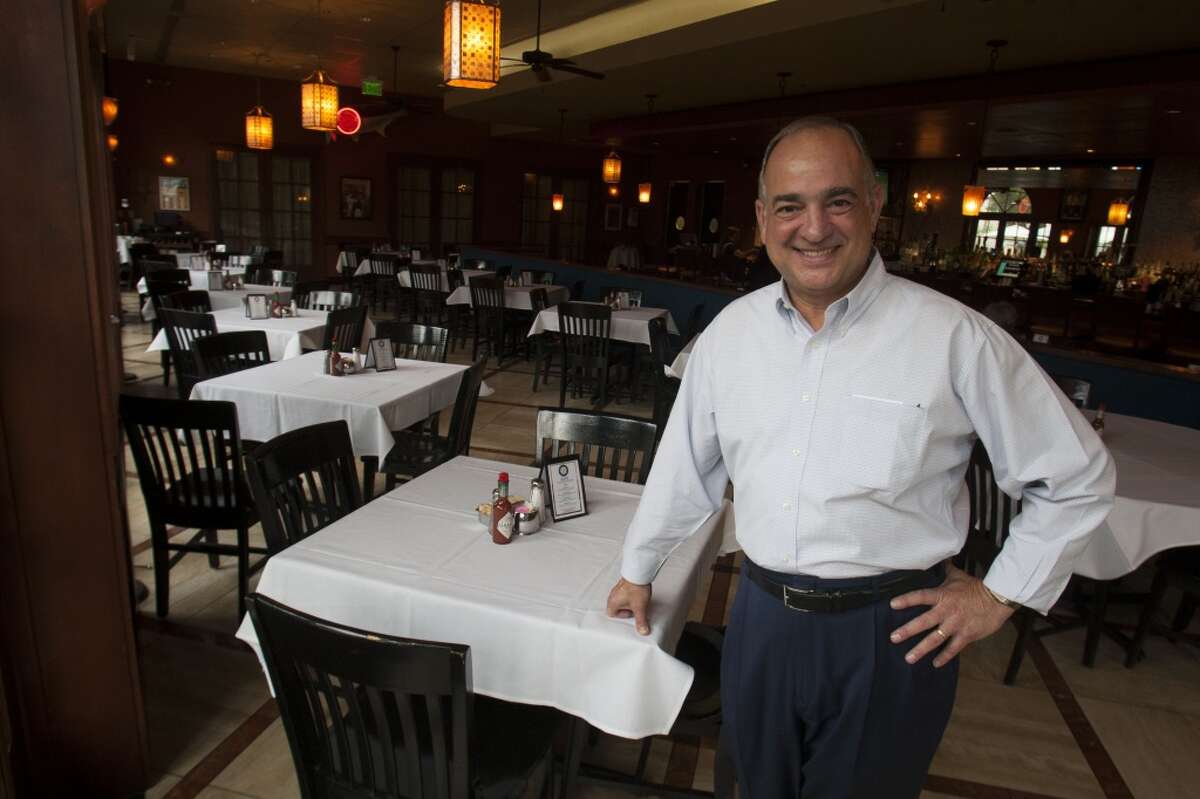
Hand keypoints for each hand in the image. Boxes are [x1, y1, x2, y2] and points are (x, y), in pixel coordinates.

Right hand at [606, 578, 651, 634]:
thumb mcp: (639, 608)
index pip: (611, 614)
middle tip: (635, 607)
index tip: (631, 613)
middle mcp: (612, 595)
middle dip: (626, 609)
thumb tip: (643, 631)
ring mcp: (617, 588)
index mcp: (612, 602)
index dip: (622, 616)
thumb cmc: (636, 588)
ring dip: (628, 602)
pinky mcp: (623, 584)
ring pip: (620, 600)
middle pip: (616, 607)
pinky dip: (630, 595)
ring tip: (637, 600)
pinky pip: (624, 593)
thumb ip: (641, 621)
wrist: (639, 572)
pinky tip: (638, 594)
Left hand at [888, 562, 1014, 666]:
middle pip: (923, 622)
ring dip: (921, 649)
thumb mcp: (958, 576)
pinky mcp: (966, 635)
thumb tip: (940, 557)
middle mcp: (946, 612)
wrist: (998, 599)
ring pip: (935, 639)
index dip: (906, 600)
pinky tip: (935, 664)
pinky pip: (953, 649)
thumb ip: (946, 570)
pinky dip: (944, 657)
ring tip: (908, 658)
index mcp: (942, 596)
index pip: (920, 597)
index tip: (892, 605)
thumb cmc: (976, 587)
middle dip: (907, 631)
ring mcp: (955, 625)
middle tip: (894, 638)